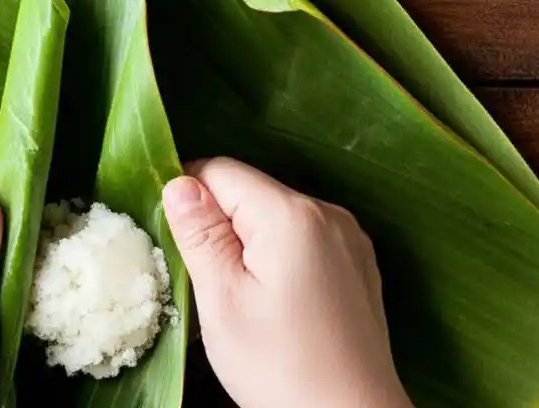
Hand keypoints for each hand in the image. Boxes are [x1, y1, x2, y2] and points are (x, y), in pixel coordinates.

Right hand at [162, 158, 412, 407]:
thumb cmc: (280, 367)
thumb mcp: (222, 300)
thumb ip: (200, 234)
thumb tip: (178, 182)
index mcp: (292, 214)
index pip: (220, 171)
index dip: (188, 198)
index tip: (178, 245)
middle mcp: (328, 212)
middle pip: (252, 193)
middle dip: (221, 226)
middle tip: (212, 286)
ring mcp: (350, 238)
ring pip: (277, 218)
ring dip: (251, 245)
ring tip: (246, 302)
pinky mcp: (360, 264)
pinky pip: (305, 241)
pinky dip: (282, 260)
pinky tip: (279, 306)